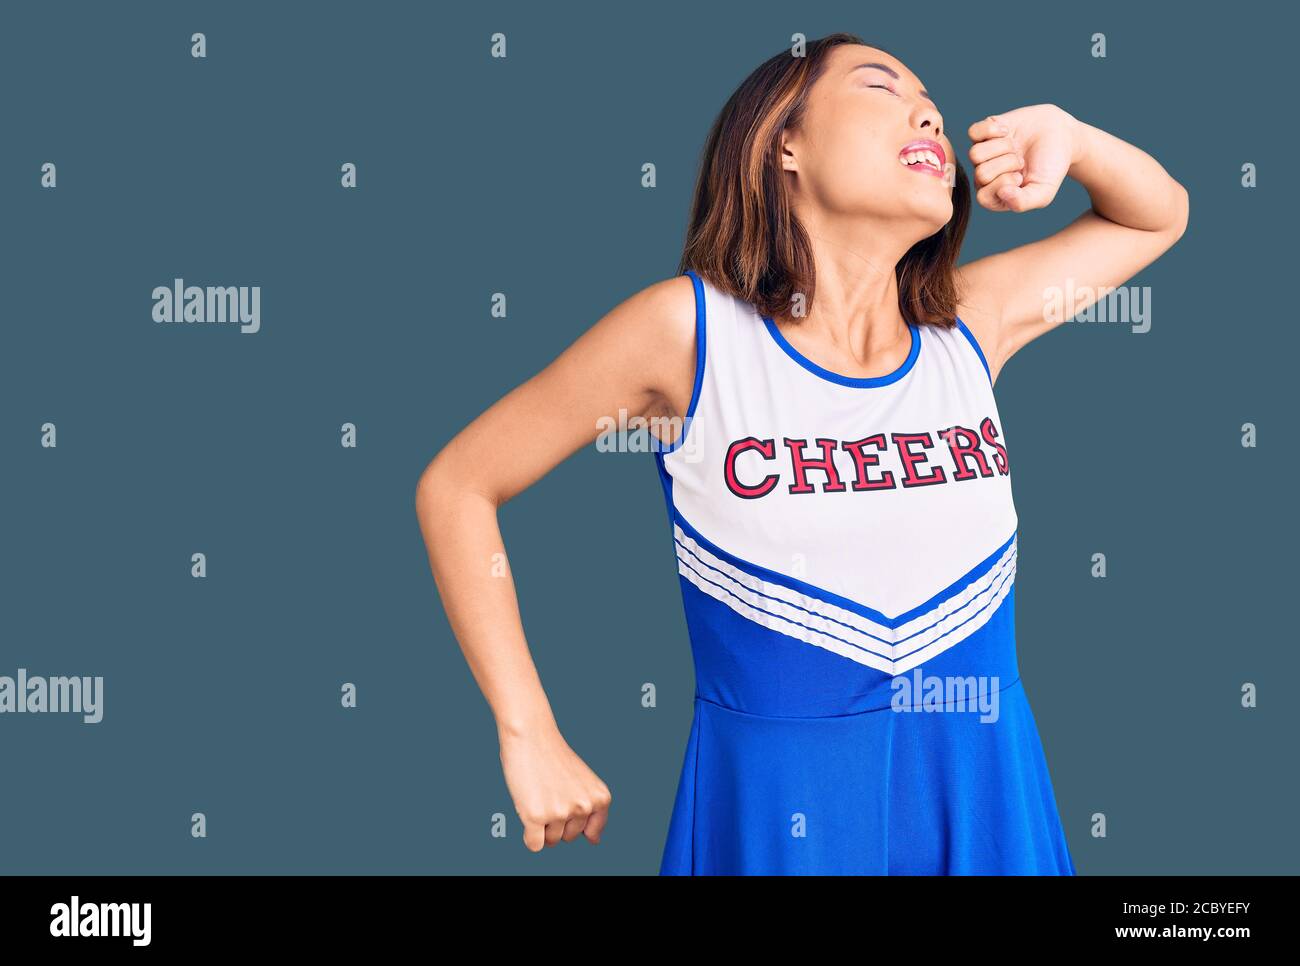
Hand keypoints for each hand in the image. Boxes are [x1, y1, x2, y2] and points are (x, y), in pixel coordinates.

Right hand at [498, 720, 611, 851]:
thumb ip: (593, 811)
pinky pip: (534, 845)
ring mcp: (560, 812)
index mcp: (600, 798)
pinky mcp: (536, 816)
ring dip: (541, 825)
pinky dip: (529, 835)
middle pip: (568, 838)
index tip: (566, 797)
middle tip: (548, 791)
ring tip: (538, 794)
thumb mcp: (584, 781)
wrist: (530, 735)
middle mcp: (584, 806)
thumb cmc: (554, 758)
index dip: (573, 816)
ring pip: (550, 841)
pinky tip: (527, 809)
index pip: (590, 832)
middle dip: (557, 822)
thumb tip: (595, 841)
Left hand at [966, 104, 1078, 212]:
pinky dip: (993, 129)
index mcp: (994, 196)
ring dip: (1003, 147)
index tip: (1021, 176)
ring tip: (1016, 147)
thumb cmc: (1051, 168)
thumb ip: (1023, 202)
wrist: (1061, 135)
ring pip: (975, 154)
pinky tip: (1008, 131)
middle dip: (1008, 163)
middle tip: (1021, 160)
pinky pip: (973, 132)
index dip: (1005, 183)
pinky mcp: (983, 134)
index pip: (983, 197)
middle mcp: (984, 177)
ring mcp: (982, 155)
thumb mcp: (1043, 192)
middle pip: (981, 173)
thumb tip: (1001, 193)